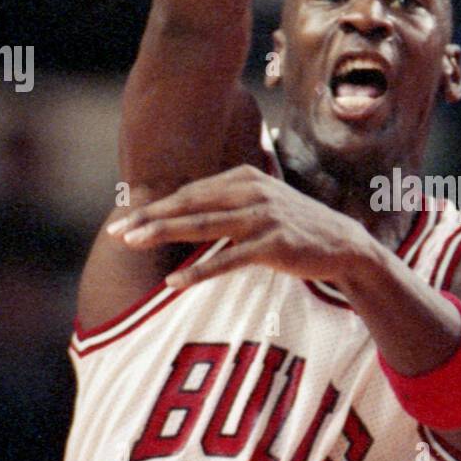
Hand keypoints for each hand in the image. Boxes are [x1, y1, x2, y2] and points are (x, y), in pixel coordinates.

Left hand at [107, 164, 367, 285]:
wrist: (343, 245)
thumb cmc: (294, 228)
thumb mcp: (260, 205)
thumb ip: (226, 205)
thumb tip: (183, 214)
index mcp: (245, 177)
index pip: (190, 193)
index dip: (155, 206)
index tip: (124, 220)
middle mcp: (252, 191)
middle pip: (190, 204)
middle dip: (150, 217)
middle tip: (117, 231)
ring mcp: (264, 217)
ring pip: (203, 226)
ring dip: (164, 234)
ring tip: (134, 244)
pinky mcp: (274, 244)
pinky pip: (228, 259)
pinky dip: (199, 270)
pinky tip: (175, 282)